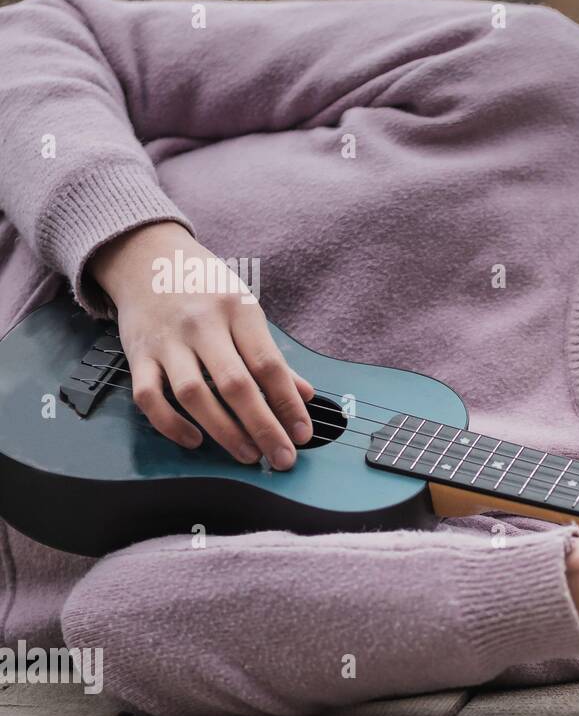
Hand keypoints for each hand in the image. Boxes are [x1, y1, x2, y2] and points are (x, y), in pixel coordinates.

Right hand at [89, 222, 313, 468]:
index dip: (288, 404)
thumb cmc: (205, 289)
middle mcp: (202, 325)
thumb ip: (272, 356)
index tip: (302, 434)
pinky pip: (148, 397)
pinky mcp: (137, 354)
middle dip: (263, 427)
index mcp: (238, 311)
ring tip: (248, 455)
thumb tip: (305, 395)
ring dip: (223, 432)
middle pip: (235, 385)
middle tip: (282, 458)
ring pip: (193, 395)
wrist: (146, 257)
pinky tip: (195, 440)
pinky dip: (170, 424)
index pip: (269, 365)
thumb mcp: (246, 309)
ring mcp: (167, 341)